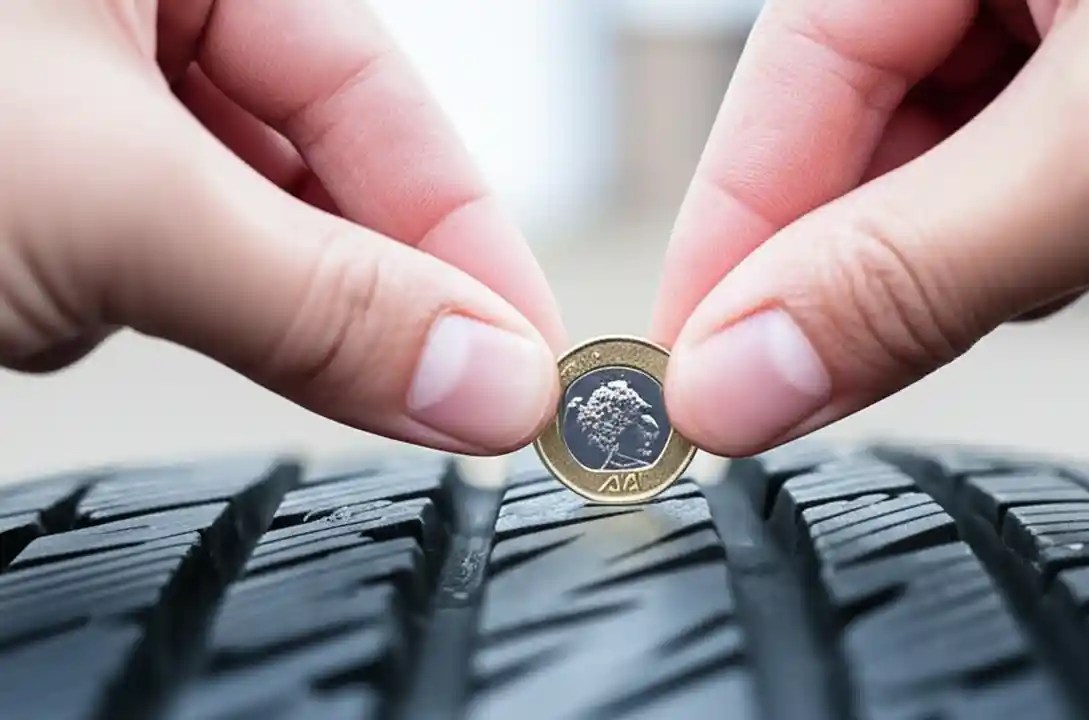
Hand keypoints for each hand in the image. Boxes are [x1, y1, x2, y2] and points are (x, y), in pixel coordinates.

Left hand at [0, 1, 564, 453]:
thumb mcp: (116, 206)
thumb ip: (317, 300)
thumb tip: (486, 377)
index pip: (371, 85)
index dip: (464, 228)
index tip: (524, 352)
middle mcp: (127, 18)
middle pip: (313, 159)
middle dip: (373, 282)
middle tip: (462, 395)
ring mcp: (70, 107)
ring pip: (231, 221)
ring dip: (268, 304)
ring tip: (323, 371)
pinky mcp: (34, 197)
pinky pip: (150, 258)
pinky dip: (174, 312)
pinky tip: (168, 336)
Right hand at [654, 0, 1088, 454]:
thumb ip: (913, 270)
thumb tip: (737, 374)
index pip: (795, 64)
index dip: (732, 227)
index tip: (694, 368)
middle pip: (866, 122)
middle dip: (866, 255)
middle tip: (818, 377)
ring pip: (953, 166)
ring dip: (973, 254)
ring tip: (1057, 270)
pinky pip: (1038, 180)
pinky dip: (1051, 244)